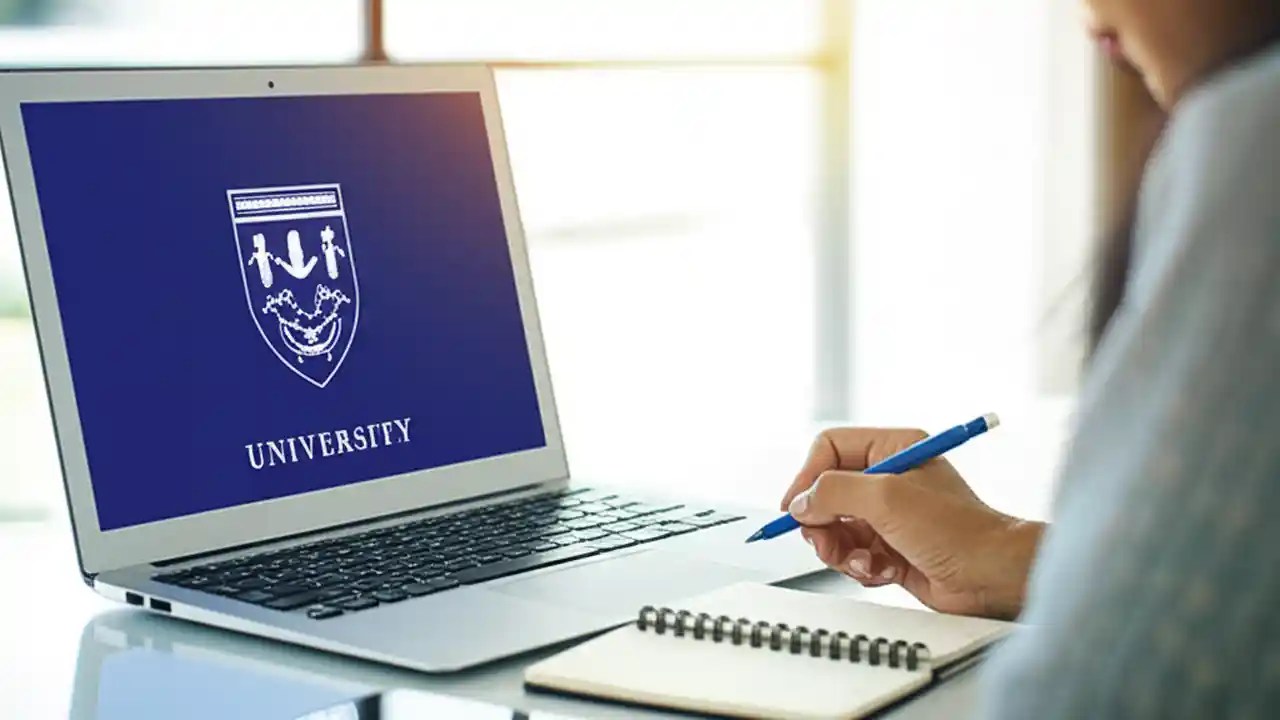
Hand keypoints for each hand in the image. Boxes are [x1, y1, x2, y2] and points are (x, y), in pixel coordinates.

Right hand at [781, 428, 1042, 619]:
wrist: (991, 576)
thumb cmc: (957, 530)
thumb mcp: (886, 499)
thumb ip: (834, 492)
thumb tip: (800, 503)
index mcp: (892, 448)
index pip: (829, 449)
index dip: (807, 477)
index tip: (795, 507)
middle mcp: (888, 478)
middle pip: (826, 493)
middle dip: (823, 523)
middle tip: (827, 542)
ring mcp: (889, 515)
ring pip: (836, 528)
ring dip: (842, 550)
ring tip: (864, 561)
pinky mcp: (890, 547)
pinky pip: (853, 554)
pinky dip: (861, 567)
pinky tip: (885, 571)